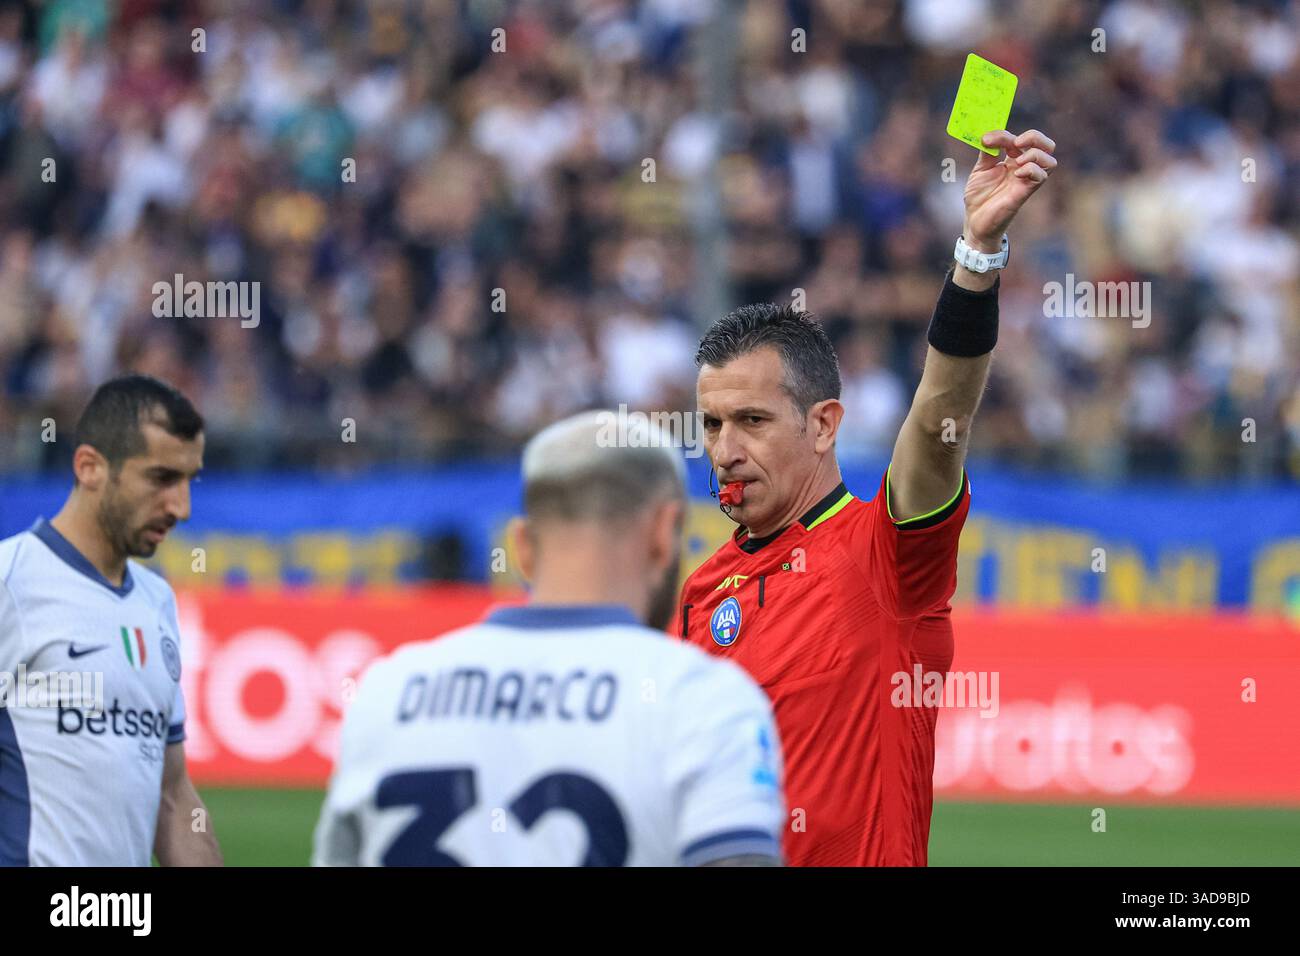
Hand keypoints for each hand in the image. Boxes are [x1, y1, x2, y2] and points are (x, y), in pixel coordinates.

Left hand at [962, 129, 1057, 251]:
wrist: (975, 221)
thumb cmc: (979, 197)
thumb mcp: (979, 170)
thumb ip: (987, 152)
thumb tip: (988, 135)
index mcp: (1012, 160)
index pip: (1021, 139)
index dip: (1004, 135)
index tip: (987, 140)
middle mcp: (1023, 168)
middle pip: (1047, 146)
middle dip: (1035, 137)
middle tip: (1016, 143)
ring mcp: (1026, 180)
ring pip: (1050, 161)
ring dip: (1035, 154)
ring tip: (1016, 161)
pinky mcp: (1025, 192)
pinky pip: (1041, 177)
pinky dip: (1032, 169)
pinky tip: (1017, 173)